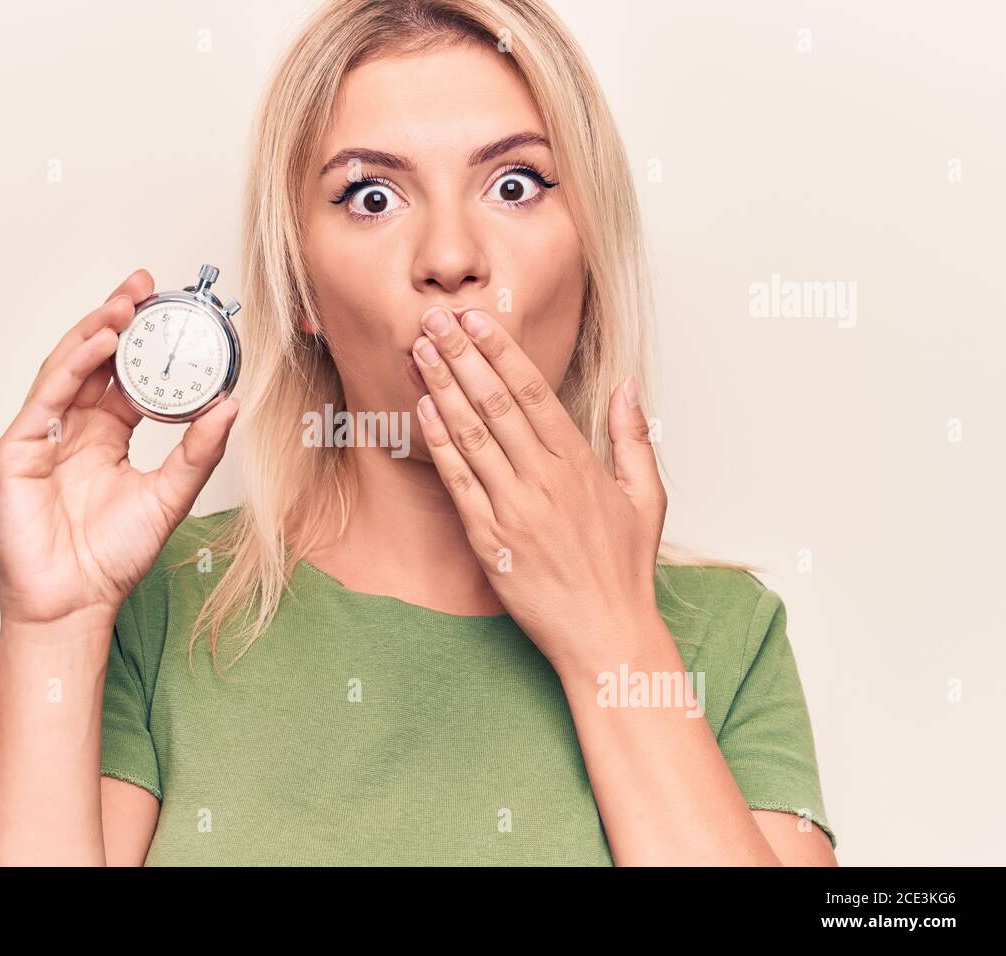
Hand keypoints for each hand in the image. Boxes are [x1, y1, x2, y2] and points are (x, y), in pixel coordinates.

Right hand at [0, 269, 238, 629]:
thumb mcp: (171, 495)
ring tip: (126, 305)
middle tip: (145, 287)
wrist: (76, 602)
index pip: (126, 374)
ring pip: (67, 368)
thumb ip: (198, 451)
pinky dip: (73, 367)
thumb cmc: (114, 557)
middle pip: (93, 359)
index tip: (172, 309)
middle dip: (117, 318)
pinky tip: (101, 344)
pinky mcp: (17, 450)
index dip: (145, 341)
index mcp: (107, 435)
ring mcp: (42, 436)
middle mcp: (73, 428)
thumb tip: (231, 406)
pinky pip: (46, 398)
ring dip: (95, 331)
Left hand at [410, 306, 666, 673]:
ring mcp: (514, 509)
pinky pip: (459, 482)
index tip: (476, 318)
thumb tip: (629, 386)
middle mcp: (545, 479)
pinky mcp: (490, 540)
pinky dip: (440, 443)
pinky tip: (423, 410)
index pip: (533, 391)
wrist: (606, 635)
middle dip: (461, 355)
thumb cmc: (625, 569)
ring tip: (418, 350)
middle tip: (434, 317)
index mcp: (580, 464)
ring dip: (441, 388)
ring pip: (471, 435)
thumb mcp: (647, 498)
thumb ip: (632, 437)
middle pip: (495, 402)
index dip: (500, 351)